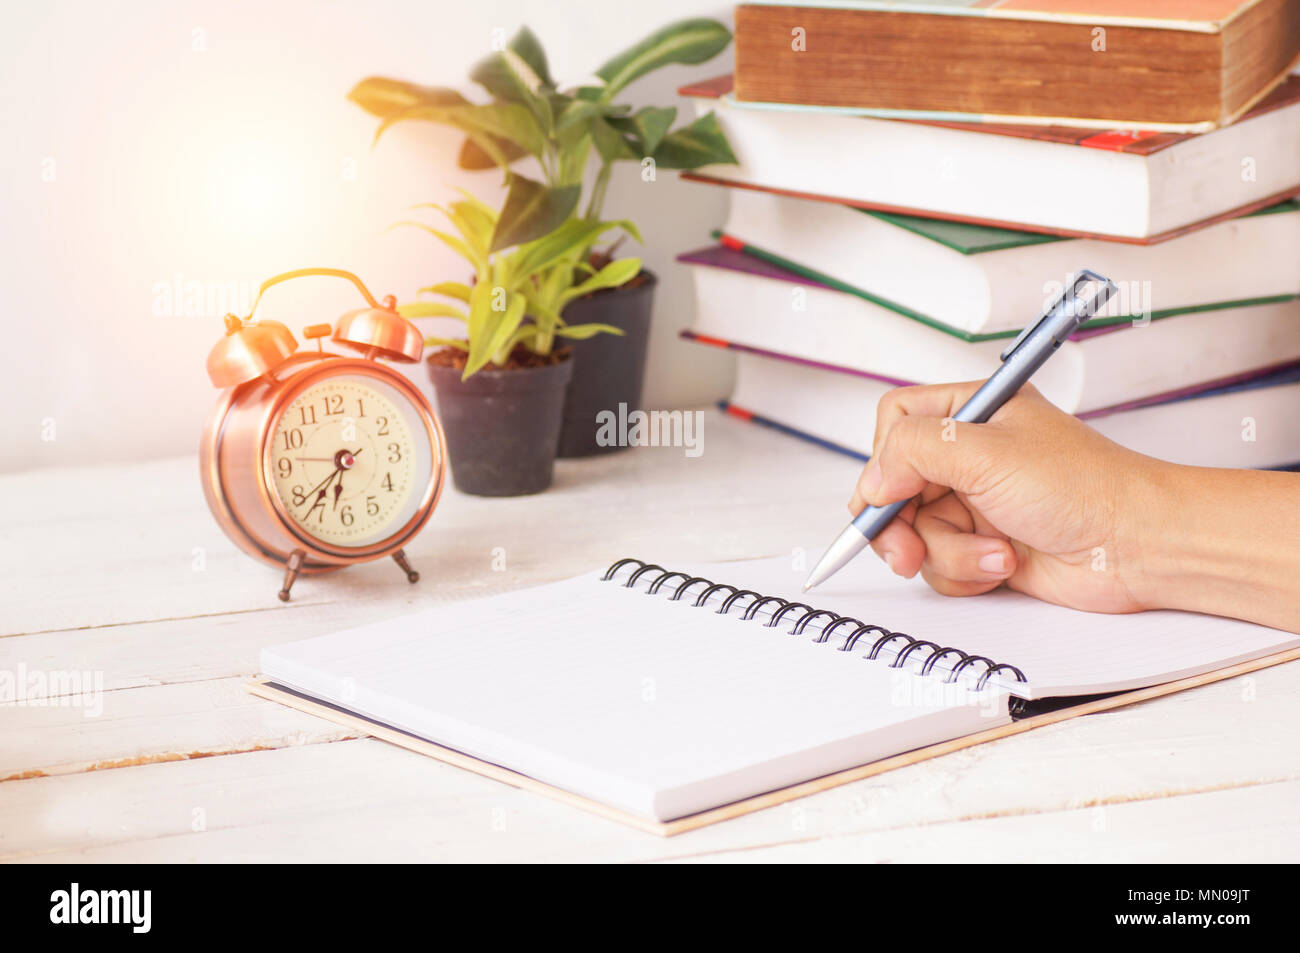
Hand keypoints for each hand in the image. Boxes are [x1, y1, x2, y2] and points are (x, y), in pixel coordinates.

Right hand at [850, 382, 1164, 612]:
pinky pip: (940, 565)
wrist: (1137, 548)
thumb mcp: (986, 452)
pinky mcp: (983, 545)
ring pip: (915, 534)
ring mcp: (974, 503)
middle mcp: (968, 455)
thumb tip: (870, 479)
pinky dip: (966, 572)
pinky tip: (1005, 564)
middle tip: (905, 553)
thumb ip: (913, 450)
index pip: (895, 421)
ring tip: (992, 553)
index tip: (885, 494)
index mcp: (972, 411)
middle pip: (893, 487)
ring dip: (947, 553)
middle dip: (899, 526)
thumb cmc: (1085, 487)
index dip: (882, 460)